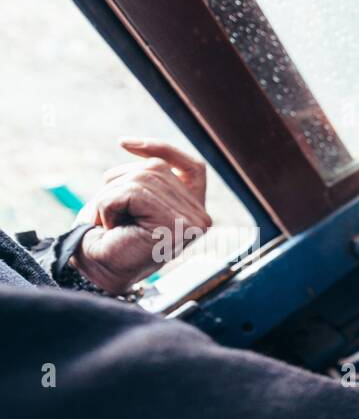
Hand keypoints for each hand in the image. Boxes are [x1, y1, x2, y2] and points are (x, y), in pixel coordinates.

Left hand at [73, 139, 211, 293]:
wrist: (97, 274)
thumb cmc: (107, 241)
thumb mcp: (128, 200)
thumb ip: (146, 179)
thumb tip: (144, 151)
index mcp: (194, 212)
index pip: (192, 167)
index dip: (163, 148)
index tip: (125, 144)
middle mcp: (201, 217)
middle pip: (156, 167)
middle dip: (120, 181)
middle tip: (111, 216)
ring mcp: (193, 222)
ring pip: (142, 177)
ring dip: (111, 196)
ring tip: (111, 223)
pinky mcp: (176, 226)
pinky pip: (132, 192)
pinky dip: (109, 205)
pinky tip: (111, 226)